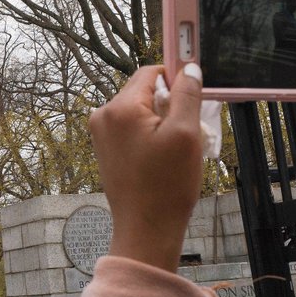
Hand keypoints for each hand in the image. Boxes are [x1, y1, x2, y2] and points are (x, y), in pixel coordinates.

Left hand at [89, 64, 202, 271]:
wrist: (146, 229)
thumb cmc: (166, 186)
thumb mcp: (186, 134)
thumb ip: (187, 94)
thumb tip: (189, 67)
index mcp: (120, 107)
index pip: (151, 72)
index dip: (176, 80)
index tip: (194, 98)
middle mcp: (103, 115)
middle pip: (143, 90)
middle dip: (168, 103)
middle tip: (189, 129)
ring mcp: (101, 134)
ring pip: (139, 110)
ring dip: (161, 120)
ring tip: (176, 148)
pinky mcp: (105, 149)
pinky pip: (131, 128)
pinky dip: (149, 134)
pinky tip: (163, 157)